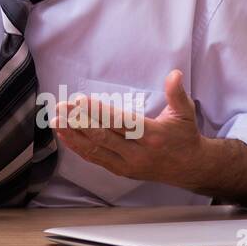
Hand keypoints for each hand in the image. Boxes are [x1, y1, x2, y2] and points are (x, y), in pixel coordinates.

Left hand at [48, 69, 207, 187]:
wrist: (190, 168)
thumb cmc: (185, 136)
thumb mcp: (185, 113)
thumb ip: (177, 93)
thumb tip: (173, 74)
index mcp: (153, 135)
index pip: (121, 122)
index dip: (100, 112)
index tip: (81, 100)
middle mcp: (138, 153)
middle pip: (103, 136)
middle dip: (79, 121)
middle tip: (62, 107)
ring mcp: (127, 164)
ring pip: (95, 149)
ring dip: (73, 134)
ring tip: (56, 120)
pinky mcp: (120, 171)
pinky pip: (95, 159)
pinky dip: (78, 148)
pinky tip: (65, 136)